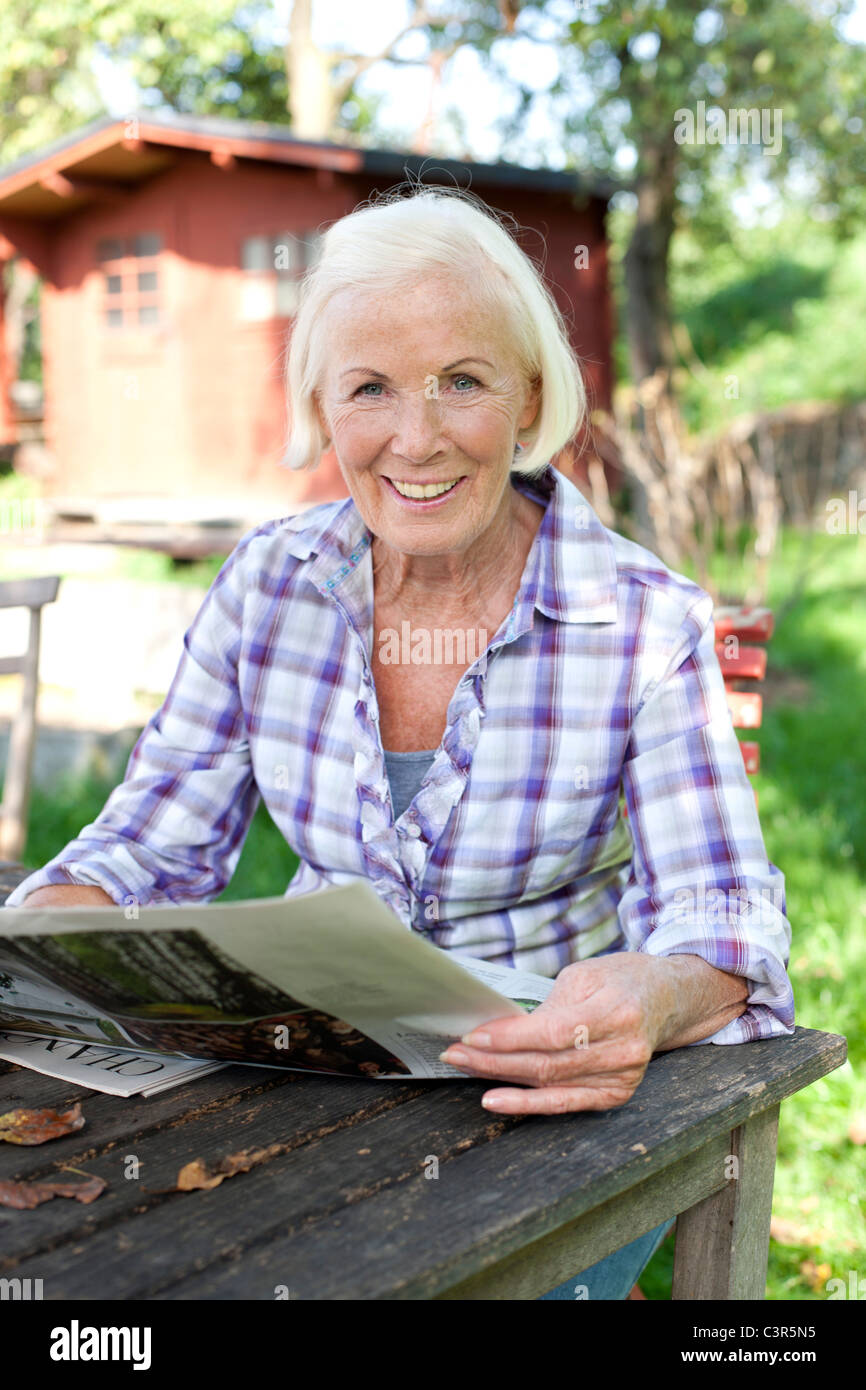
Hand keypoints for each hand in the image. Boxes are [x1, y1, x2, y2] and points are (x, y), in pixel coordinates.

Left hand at [440, 952, 680, 1115]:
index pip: (553, 1032)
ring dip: (501, 1078)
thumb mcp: (585, 975)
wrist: (666, 999)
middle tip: (455, 1051)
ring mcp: (623, 1078)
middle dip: (494, 1059)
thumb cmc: (621, 980)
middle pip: (546, 1063)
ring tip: (465, 1067)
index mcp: (618, 1012)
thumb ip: (548, 1006)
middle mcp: (623, 1051)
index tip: (473, 1034)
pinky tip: (496, 1100)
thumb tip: (502, 1029)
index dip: (510, 1037)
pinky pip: (564, 1104)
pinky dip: (527, 1105)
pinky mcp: (616, 1095)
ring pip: (549, 1084)